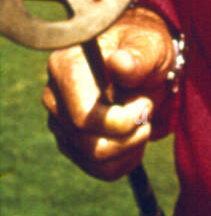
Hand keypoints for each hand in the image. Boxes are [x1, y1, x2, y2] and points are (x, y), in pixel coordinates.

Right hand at [42, 7, 175, 181]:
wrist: (143, 61)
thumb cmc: (144, 47)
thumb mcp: (150, 45)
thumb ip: (138, 55)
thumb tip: (119, 64)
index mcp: (66, 66)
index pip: (82, 116)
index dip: (119, 121)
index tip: (146, 103)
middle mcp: (55, 97)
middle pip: (88, 143)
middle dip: (129, 135)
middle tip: (148, 107)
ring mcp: (60, 123)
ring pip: (94, 160)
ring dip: (131, 146)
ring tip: (143, 119)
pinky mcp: (72, 143)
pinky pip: (100, 170)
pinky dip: (126, 158)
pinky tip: (136, 135)